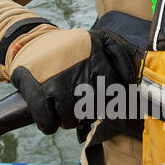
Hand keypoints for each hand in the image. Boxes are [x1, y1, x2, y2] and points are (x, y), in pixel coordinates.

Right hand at [7, 27, 138, 134]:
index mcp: (96, 64)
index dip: (109, 106)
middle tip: (81, 106)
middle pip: (91, 112)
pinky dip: (49, 125)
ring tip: (65, 110)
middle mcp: (78, 76)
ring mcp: (56, 86)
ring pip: (70, 121)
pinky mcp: (37, 94)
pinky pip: (48, 123)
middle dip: (87, 113)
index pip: (114, 97)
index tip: (104, 107)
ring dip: (68, 121)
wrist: (30, 39)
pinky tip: (50, 116)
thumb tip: (133, 84)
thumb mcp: (98, 41)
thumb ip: (118, 58)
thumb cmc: (69, 47)